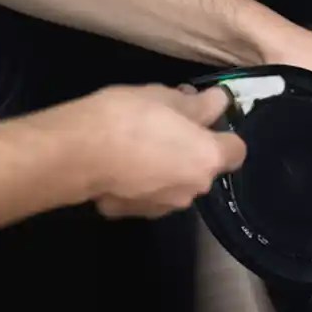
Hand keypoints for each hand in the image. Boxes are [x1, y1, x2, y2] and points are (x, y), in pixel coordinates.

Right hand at [73, 85, 246, 219]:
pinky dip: (140, 183)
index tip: (203, 122)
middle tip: (164, 127)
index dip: (222, 136)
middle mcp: (194, 189)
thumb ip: (197, 104)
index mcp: (207, 159)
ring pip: (176, 183)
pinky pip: (148, 195)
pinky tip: (119, 166)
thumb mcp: (163, 97)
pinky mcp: (137, 214)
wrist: (76, 153)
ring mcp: (166, 206)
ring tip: (136, 145)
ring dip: (165, 168)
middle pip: (203, 168)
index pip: (236, 151)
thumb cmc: (126, 117)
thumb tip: (219, 101)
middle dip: (190, 151)